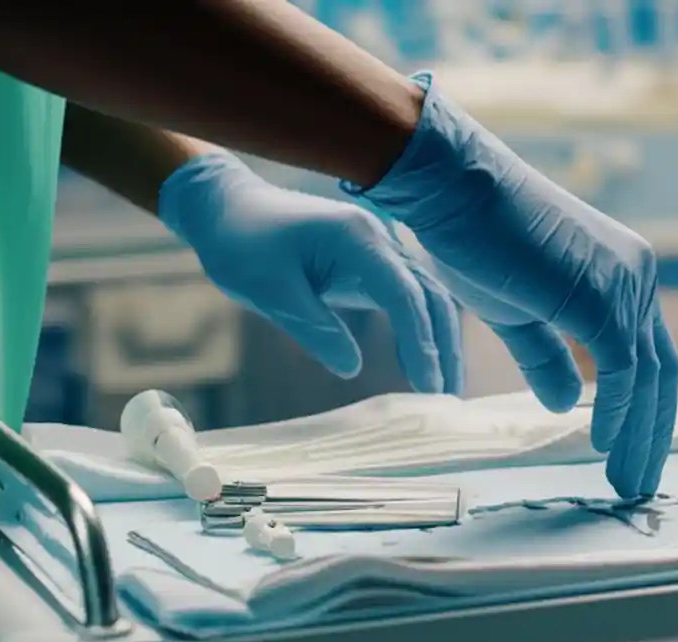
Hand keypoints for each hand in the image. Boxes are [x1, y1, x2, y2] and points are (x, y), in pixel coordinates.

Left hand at [158, 153, 461, 394]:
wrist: (227, 208)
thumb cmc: (241, 244)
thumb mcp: (269, 291)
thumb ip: (314, 328)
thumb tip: (351, 369)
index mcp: (357, 238)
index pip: (404, 294)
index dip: (420, 341)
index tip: (427, 384)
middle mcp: (379, 239)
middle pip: (430, 295)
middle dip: (444, 346)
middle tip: (449, 396)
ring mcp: (379, 249)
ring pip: (426, 296)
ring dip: (439, 340)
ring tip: (444, 386)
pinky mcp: (371, 264)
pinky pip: (408, 297)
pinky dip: (420, 329)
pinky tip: (422, 361)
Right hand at [346, 72, 677, 497]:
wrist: (453, 189)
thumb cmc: (475, 241)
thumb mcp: (516, 311)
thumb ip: (546, 354)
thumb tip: (566, 401)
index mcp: (622, 274)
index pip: (646, 355)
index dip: (642, 410)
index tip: (631, 454)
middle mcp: (636, 275)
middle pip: (659, 370)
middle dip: (651, 433)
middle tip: (640, 484)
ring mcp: (624, 283)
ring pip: (647, 375)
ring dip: (638, 434)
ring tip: (627, 483)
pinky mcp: (602, 296)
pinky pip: (623, 368)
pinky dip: (617, 411)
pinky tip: (602, 445)